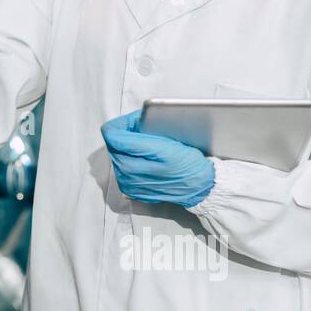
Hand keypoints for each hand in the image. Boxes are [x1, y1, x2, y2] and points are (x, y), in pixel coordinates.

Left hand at [100, 109, 214, 207]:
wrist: (198, 187)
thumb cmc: (188, 164)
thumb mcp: (169, 143)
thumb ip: (143, 133)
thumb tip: (129, 123)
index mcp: (136, 160)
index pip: (111, 133)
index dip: (122, 123)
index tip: (133, 121)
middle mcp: (128, 174)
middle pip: (112, 143)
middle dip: (125, 134)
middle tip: (143, 131)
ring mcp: (128, 183)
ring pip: (116, 155)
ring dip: (127, 147)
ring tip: (145, 146)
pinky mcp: (131, 189)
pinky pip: (122, 168)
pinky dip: (130, 160)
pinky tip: (144, 158)